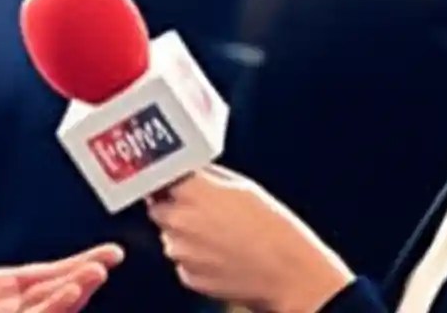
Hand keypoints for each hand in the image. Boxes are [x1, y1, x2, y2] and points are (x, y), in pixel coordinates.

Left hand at [0, 184, 123, 312]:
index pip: (47, 275)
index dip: (78, 265)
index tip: (111, 254)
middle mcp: (3, 311)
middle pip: (56, 296)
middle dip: (84, 280)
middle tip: (107, 263)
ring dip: (71, 297)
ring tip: (91, 276)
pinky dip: (49, 311)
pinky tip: (63, 294)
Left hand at [147, 166, 353, 312]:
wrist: (289, 272)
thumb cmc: (273, 227)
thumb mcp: (242, 186)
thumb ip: (208, 177)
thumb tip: (191, 172)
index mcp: (192, 191)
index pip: (159, 178)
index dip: (167, 181)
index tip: (174, 183)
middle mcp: (179, 220)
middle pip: (157, 208)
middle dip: (173, 208)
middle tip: (201, 211)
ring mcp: (181, 251)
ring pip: (169, 236)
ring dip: (184, 235)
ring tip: (218, 237)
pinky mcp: (187, 275)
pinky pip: (182, 261)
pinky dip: (195, 258)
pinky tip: (220, 255)